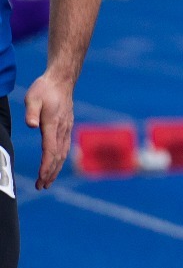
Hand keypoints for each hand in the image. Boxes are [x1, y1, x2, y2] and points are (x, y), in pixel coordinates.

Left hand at [23, 74, 73, 189]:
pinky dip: (59, 161)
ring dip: (55, 170)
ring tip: (47, 182)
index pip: (50, 149)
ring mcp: (66, 129)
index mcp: (53, 124)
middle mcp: (62, 129)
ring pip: (62, 154)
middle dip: (50, 173)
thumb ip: (31, 111)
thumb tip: (30, 125)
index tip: (41, 178)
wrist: (61, 81)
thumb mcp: (32, 97)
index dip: (46, 165)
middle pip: (58, 156)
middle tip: (41, 186)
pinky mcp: (66, 128)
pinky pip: (64, 148)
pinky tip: (55, 166)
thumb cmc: (44, 89)